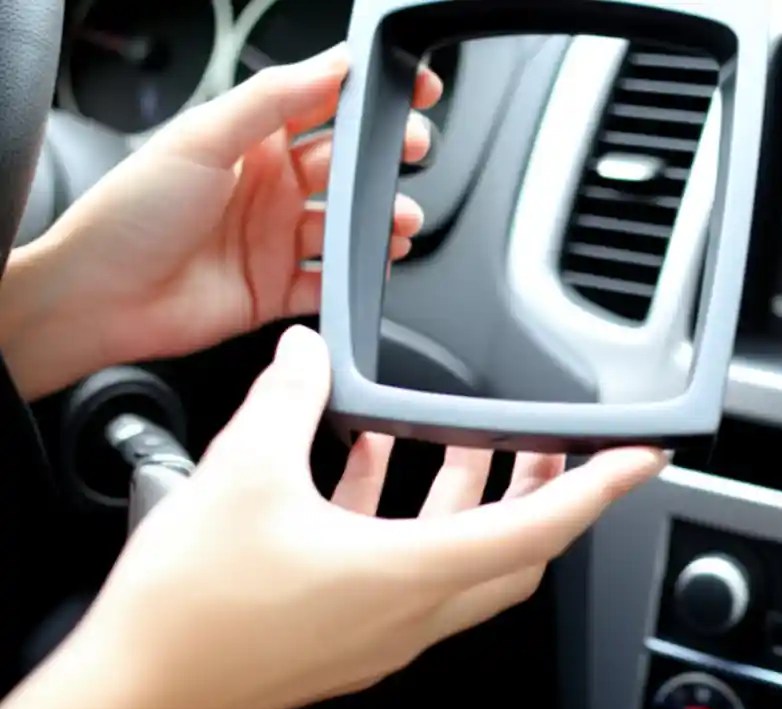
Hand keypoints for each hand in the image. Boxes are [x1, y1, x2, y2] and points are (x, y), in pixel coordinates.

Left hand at [0, 45, 438, 399]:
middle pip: (346, 166)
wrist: (99, 298)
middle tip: (409, 153)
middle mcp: (268, 187)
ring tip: (398, 219)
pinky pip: (332, 283)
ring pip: (348, 225)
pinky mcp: (278, 289)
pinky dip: (357, 278)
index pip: (322, 105)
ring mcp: (275, 239)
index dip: (368, 95)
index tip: (410, 89)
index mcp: (250, 140)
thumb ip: (272, 100)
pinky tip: (373, 266)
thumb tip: (333, 65)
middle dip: (384, 159)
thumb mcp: (202, 138)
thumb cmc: (130, 213)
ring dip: (380, 221)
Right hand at [0, 326, 667, 708]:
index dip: (600, 486)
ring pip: (461, 560)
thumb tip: (304, 353)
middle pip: (516, 550)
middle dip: (546, 491)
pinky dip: (406, 518)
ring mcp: (380, 633)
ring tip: (464, 440)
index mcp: (408, 575)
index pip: (540, 527)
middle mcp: (409, 613)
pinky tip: (367, 468)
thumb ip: (288, 399)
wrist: (129, 695)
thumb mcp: (241, 475)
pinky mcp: (347, 639)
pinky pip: (404, 570)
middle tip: (551, 442)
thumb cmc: (186, 614)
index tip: (643, 459)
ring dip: (474, 498)